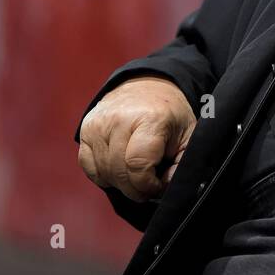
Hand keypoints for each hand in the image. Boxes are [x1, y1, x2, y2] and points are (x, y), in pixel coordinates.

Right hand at [78, 76, 196, 201]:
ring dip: (120, 183)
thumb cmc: (169, 113)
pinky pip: (89, 166)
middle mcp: (119, 119)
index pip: (138, 165)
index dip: (147, 184)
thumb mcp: (188, 134)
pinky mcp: (86, 129)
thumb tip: (165, 185)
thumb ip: (182, 163)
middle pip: (119, 172)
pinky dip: (104, 175)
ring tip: (135, 175)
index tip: (156, 185)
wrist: (147, 86)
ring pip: (104, 171)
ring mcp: (99, 124)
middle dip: (134, 189)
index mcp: (149, 119)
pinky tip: (119, 169)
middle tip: (147, 186)